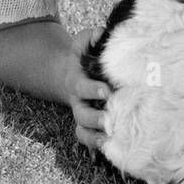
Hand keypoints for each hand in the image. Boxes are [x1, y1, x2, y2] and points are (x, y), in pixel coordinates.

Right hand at [65, 26, 109, 151]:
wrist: (70, 73)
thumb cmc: (83, 56)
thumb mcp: (83, 42)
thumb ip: (90, 37)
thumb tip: (101, 33)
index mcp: (76, 81)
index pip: (81, 87)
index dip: (92, 90)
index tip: (107, 91)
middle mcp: (78, 101)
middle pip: (81, 115)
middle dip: (95, 119)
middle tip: (110, 120)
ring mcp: (82, 115)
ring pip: (83, 131)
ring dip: (95, 138)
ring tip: (111, 140)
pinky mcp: (88, 125)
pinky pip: (88, 140)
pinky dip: (96, 147)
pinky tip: (112, 150)